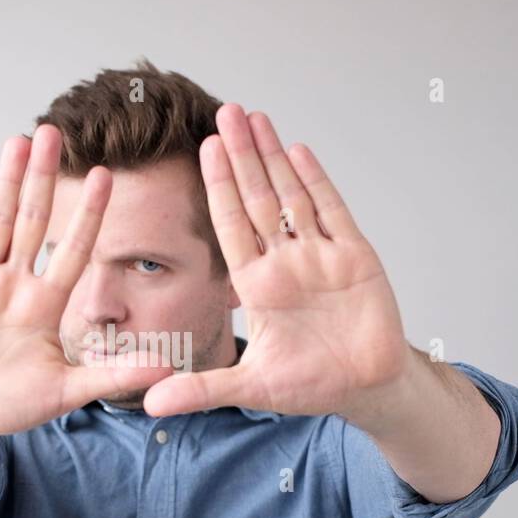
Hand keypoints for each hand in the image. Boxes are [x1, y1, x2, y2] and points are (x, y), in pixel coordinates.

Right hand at [0, 125, 168, 438]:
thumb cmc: (13, 403)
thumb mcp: (69, 391)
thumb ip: (114, 376)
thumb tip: (168, 370)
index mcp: (47, 303)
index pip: (74, 248)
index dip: (91, 214)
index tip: (109, 175)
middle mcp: (16, 284)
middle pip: (35, 221)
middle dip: (46, 178)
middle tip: (57, 133)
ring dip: (7, 182)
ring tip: (19, 141)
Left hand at [143, 104, 411, 422]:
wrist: (368, 389)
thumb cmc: (312, 385)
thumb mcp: (250, 388)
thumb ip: (202, 390)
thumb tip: (150, 404)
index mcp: (259, 286)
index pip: (232, 226)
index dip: (218, 188)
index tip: (203, 150)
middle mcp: (286, 263)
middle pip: (259, 199)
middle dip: (242, 156)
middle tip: (224, 114)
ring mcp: (320, 256)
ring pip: (293, 195)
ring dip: (274, 156)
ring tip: (256, 117)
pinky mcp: (355, 257)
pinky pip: (333, 211)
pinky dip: (317, 181)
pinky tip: (299, 150)